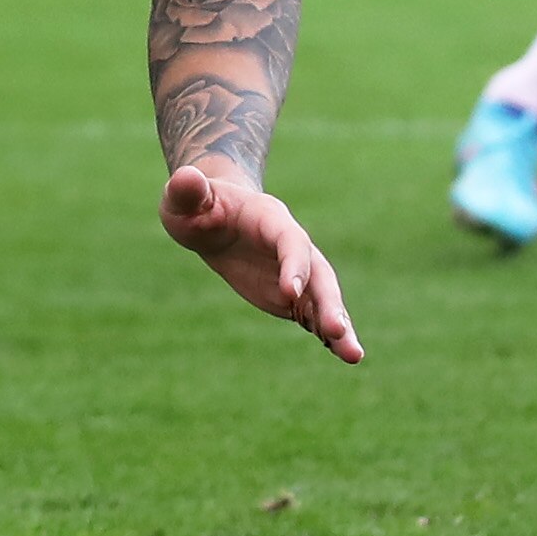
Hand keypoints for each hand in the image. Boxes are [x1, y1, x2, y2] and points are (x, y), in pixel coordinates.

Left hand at [158, 164, 362, 364]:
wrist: (211, 216)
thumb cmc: (195, 205)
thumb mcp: (183, 197)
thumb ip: (187, 191)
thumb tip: (186, 179)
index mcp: (269, 217)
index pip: (289, 240)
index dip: (293, 264)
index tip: (290, 292)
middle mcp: (291, 245)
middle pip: (318, 273)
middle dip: (329, 301)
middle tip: (338, 331)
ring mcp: (294, 271)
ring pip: (323, 299)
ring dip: (338, 325)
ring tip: (353, 356)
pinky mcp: (290, 294)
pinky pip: (312, 314)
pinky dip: (327, 334)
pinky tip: (342, 354)